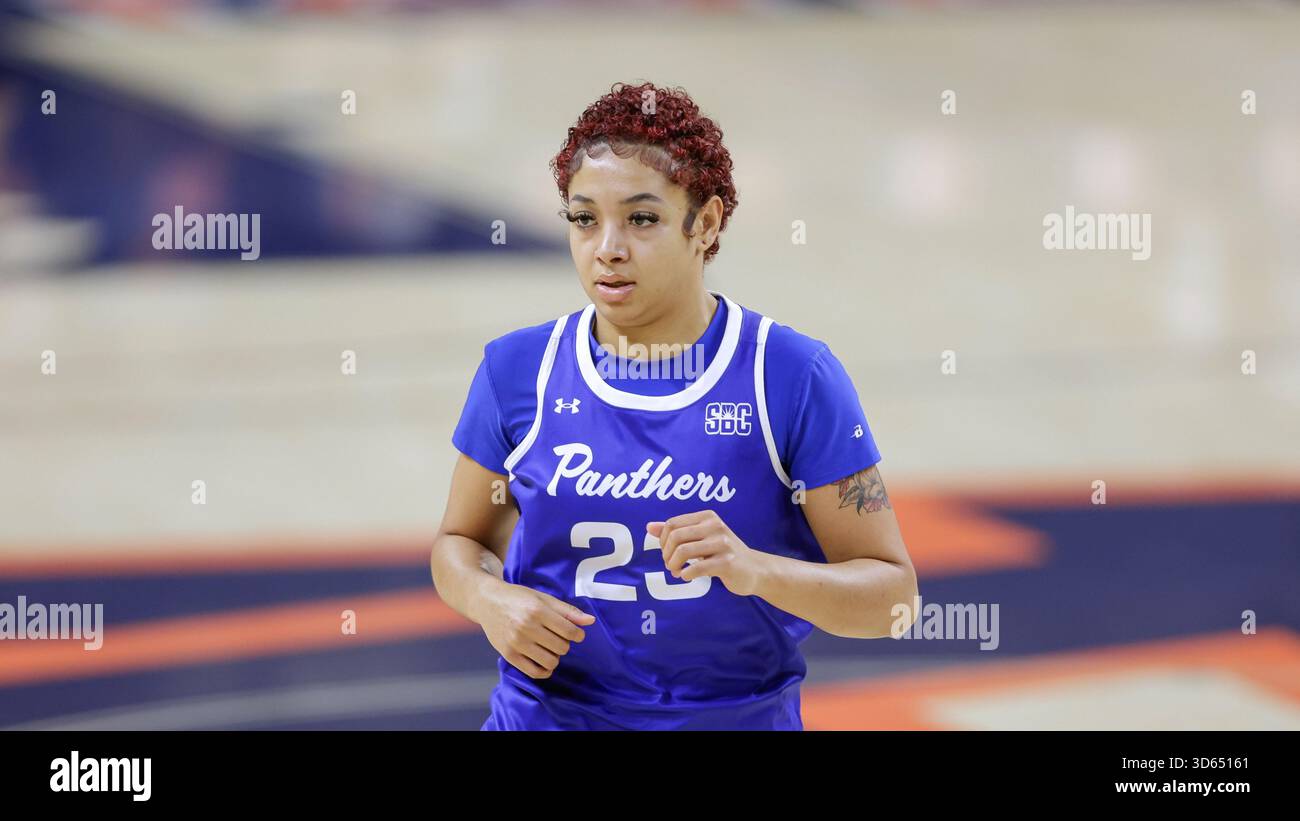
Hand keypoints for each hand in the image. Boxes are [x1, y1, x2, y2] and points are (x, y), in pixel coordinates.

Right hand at [477, 581, 594, 679]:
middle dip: (564, 643)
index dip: (578, 635)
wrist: (488, 602)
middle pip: (561, 647)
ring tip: (549, 647)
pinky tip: (544, 661)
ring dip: (555, 656)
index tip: (575, 633)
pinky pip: (534, 672)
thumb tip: (591, 621)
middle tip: (557, 637)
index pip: (569, 631)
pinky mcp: (508, 655)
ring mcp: (516, 643)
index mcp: (537, 611)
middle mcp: (526, 627)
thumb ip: (567, 611)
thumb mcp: (544, 598)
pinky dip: (545, 670)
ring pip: (550, 661)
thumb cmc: (519, 598)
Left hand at [647, 510, 767, 596]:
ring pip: (683, 551)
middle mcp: (715, 526)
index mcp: (707, 517)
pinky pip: (697, 568)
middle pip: (675, 536)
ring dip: (674, 565)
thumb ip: (676, 531)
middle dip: (666, 554)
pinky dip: (686, 574)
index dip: (663, 541)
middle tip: (670, 565)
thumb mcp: (701, 538)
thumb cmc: (723, 553)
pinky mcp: (727, 562)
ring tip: (677, 572)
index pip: (672, 524)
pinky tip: (687, 576)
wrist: (755, 569)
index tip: (667, 552)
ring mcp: (723, 544)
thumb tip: (649, 526)